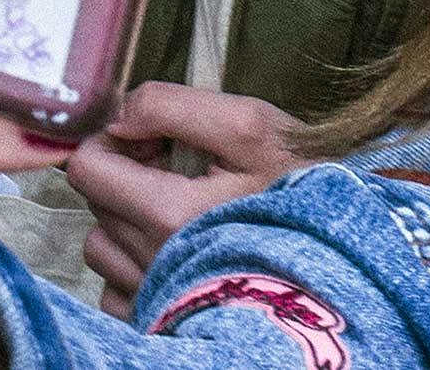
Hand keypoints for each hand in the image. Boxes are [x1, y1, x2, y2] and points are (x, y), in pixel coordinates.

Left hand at [66, 85, 302, 316]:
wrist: (340, 245)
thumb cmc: (295, 181)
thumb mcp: (246, 123)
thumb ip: (169, 106)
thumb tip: (117, 117)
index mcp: (170, 214)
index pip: (89, 170)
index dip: (111, 141)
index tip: (149, 141)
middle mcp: (157, 265)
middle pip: (95, 204)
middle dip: (124, 176)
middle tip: (173, 169)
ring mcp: (158, 299)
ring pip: (101, 248)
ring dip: (125, 222)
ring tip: (174, 210)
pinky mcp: (163, 323)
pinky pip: (115, 292)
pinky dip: (132, 267)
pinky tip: (172, 249)